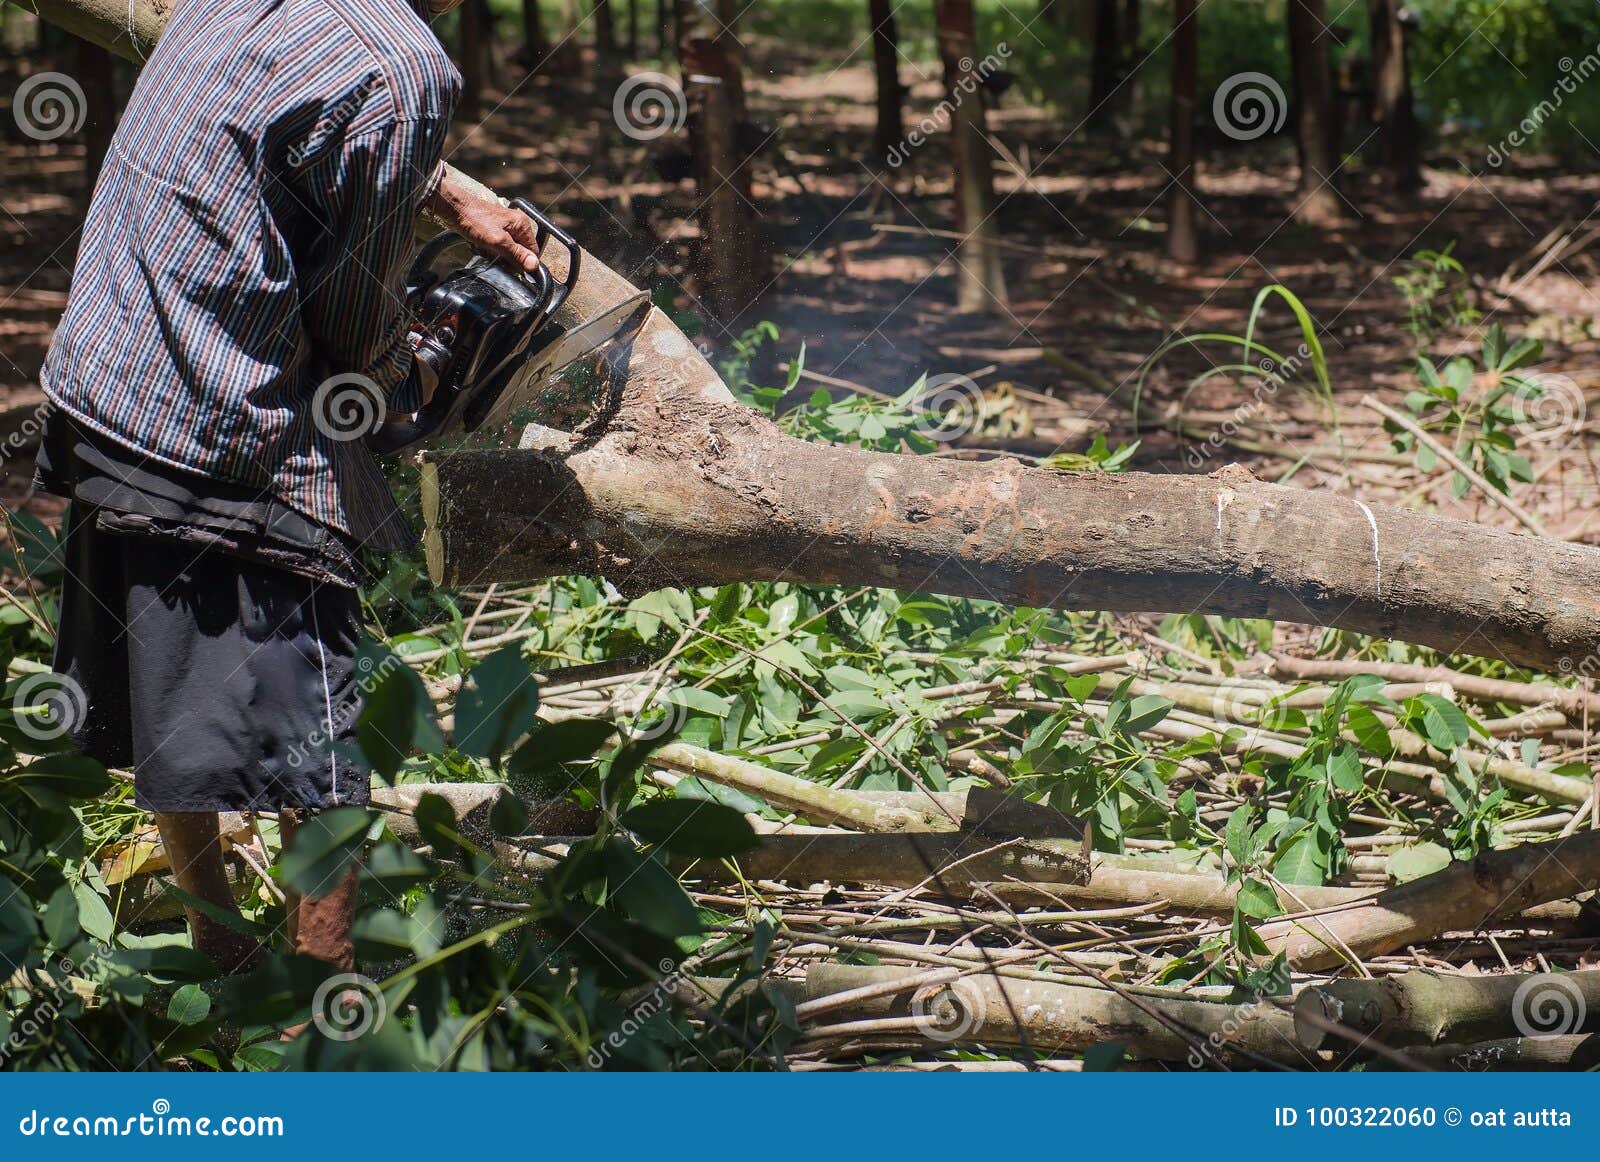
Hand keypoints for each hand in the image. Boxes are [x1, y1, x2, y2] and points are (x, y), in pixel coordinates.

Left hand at [424, 171, 541, 271]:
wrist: (454, 208)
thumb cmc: (474, 220)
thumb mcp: (497, 241)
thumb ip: (516, 253)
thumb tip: (534, 265)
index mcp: (522, 225)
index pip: (533, 252)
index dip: (524, 262)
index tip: (511, 266)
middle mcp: (517, 224)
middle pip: (521, 251)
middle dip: (509, 258)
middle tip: (494, 256)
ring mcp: (507, 226)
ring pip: (509, 250)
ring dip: (499, 255)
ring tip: (486, 250)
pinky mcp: (496, 229)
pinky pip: (500, 246)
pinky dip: (492, 250)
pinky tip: (483, 247)